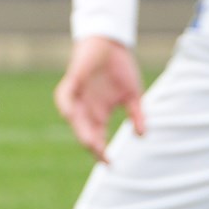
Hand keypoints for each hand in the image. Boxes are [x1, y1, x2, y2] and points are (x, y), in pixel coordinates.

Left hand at [53, 35, 145, 160]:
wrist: (111, 44)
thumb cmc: (120, 70)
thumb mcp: (133, 96)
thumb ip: (137, 115)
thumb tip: (143, 135)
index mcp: (99, 115)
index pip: (98, 139)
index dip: (102, 152)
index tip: (110, 163)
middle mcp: (86, 110)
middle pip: (85, 133)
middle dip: (92, 145)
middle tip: (100, 155)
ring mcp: (78, 97)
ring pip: (74, 119)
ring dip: (80, 130)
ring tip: (89, 142)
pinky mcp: (72, 82)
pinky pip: (65, 96)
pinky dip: (66, 105)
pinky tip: (69, 114)